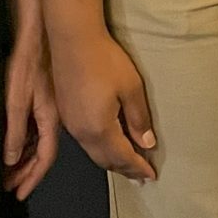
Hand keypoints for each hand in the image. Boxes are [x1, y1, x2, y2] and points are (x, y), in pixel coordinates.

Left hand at [2, 31, 59, 198]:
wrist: (41, 32)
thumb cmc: (29, 62)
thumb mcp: (17, 99)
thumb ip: (15, 130)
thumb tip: (10, 159)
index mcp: (50, 119)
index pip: (43, 158)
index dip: (31, 178)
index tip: (18, 194)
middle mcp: (54, 117)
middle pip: (42, 153)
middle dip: (26, 173)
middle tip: (9, 186)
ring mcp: (50, 107)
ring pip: (39, 142)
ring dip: (26, 159)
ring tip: (10, 173)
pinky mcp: (45, 99)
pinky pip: (37, 130)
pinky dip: (27, 144)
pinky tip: (17, 146)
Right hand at [49, 28, 156, 181]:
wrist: (72, 40)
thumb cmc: (104, 60)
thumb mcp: (131, 87)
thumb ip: (139, 118)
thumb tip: (147, 143)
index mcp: (99, 129)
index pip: (123, 157)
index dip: (138, 168)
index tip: (151, 177)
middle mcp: (82, 132)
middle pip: (106, 160)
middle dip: (125, 170)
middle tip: (141, 176)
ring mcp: (71, 124)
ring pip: (93, 153)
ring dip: (111, 161)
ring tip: (127, 163)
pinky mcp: (65, 113)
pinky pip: (85, 142)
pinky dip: (100, 149)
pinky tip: (108, 142)